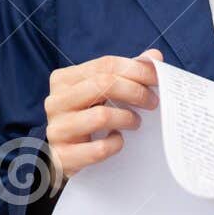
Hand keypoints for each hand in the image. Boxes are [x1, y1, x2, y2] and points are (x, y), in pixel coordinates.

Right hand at [43, 49, 161, 181]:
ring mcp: (57, 129)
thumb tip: (154, 57)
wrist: (62, 157)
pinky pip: (98, 149)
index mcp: (63, 79)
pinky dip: (115, 144)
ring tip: (136, 122)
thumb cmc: (86, 118)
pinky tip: (118, 140)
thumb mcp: (101, 93)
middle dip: (135, 91)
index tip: (157, 79)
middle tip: (152, 102)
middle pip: (103, 85)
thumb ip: (126, 73)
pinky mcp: (62, 156)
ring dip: (127, 118)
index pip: (105, 65)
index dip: (136, 69)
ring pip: (101, 116)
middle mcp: (55, 101)